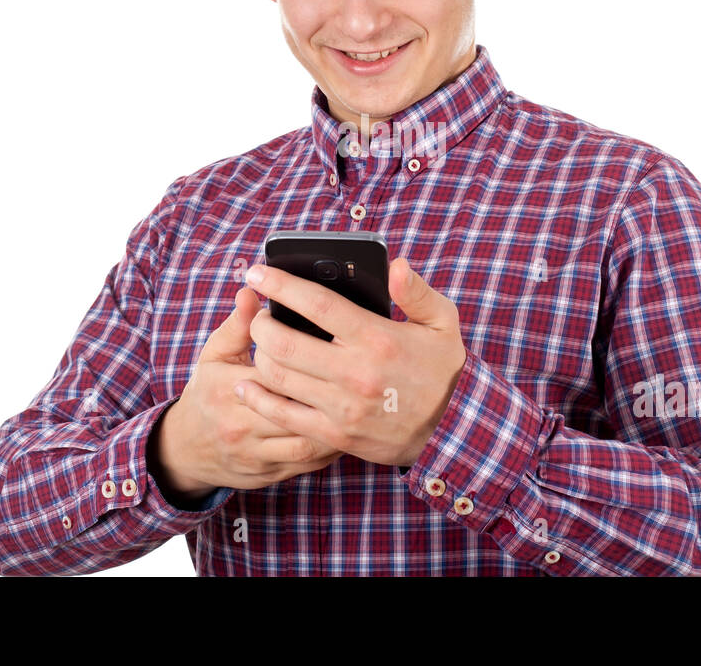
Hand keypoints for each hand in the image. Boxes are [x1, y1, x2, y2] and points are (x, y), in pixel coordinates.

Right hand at [151, 286, 343, 497]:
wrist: (186, 448)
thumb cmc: (208, 391)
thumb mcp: (215, 354)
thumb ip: (238, 324)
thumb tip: (252, 292)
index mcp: (226, 388)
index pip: (272, 369)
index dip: (304, 355)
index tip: (333, 341)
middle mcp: (240, 425)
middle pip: (293, 407)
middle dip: (327, 391)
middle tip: (358, 372)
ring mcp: (256, 454)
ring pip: (306, 441)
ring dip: (337, 424)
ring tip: (359, 402)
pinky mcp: (269, 474)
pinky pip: (308, 464)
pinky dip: (331, 448)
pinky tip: (349, 429)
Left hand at [239, 257, 466, 467]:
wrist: (454, 430)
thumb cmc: (443, 369)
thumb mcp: (442, 323)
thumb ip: (417, 292)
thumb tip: (395, 265)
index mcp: (377, 338)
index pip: (317, 303)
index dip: (280, 285)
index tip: (257, 273)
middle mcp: (355, 372)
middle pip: (284, 342)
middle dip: (260, 323)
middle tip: (259, 315)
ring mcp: (342, 407)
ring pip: (278, 377)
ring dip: (258, 355)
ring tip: (259, 343)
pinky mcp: (335, 435)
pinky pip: (284, 415)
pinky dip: (259, 398)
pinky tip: (246, 385)